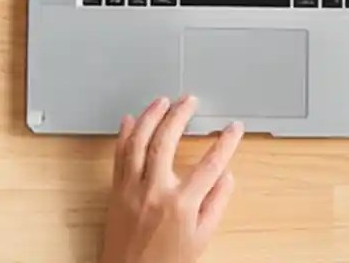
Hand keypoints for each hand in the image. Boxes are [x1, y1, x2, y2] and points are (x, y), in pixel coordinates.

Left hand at [100, 96, 243, 262]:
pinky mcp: (116, 191)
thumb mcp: (202, 238)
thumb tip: (226, 176)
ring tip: (162, 101)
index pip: (210, 164)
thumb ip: (216, 204)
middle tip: (190, 101)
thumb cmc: (166, 262)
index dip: (225, 142)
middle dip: (180, 115)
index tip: (233, 129)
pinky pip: (119, 155)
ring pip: (139, 142)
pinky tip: (130, 120)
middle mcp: (155, 191)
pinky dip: (124, 135)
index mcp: (181, 204)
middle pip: (167, 141)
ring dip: (150, 116)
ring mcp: (132, 189)